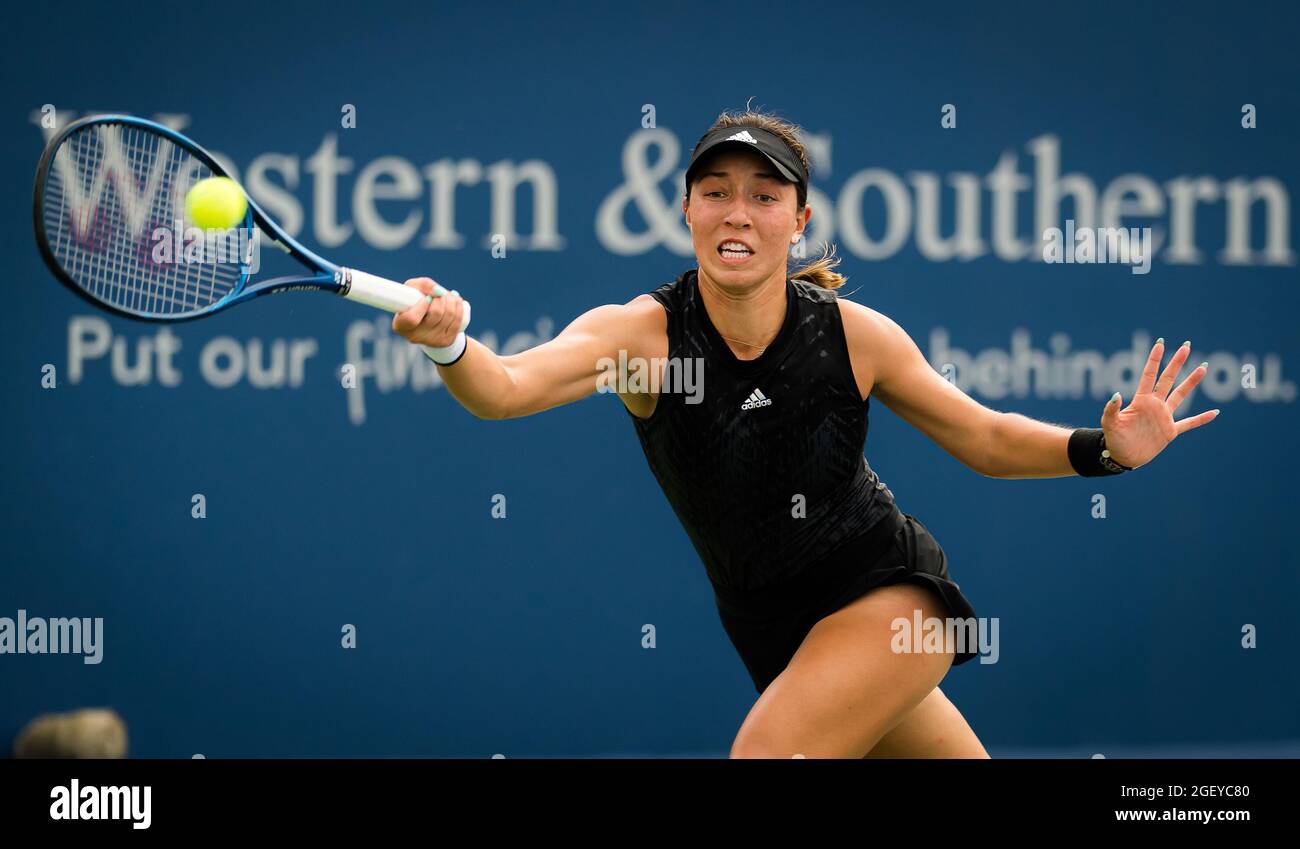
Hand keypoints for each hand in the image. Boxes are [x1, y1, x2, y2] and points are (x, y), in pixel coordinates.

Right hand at [391, 277, 464, 347]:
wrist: (429, 321)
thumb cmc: (417, 301)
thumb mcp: (414, 289)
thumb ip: (423, 285)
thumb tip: (438, 291)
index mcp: (401, 325)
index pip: (412, 318)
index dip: (422, 306)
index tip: (426, 298)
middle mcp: (415, 336)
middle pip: (436, 314)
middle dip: (441, 299)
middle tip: (440, 293)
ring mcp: (432, 341)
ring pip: (448, 316)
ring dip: (451, 300)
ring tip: (448, 295)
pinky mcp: (446, 341)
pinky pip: (457, 322)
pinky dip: (459, 307)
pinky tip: (456, 301)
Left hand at [1100, 339, 1219, 468]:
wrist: (1122, 457)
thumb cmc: (1114, 439)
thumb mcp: (1109, 424)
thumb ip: (1111, 409)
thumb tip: (1116, 394)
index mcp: (1141, 401)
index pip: (1149, 375)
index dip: (1154, 360)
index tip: (1161, 344)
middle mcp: (1154, 405)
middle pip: (1168, 379)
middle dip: (1177, 363)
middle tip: (1186, 346)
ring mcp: (1164, 417)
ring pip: (1180, 395)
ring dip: (1191, 382)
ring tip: (1203, 367)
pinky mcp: (1170, 431)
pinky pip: (1189, 423)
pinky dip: (1201, 419)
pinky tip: (1215, 413)